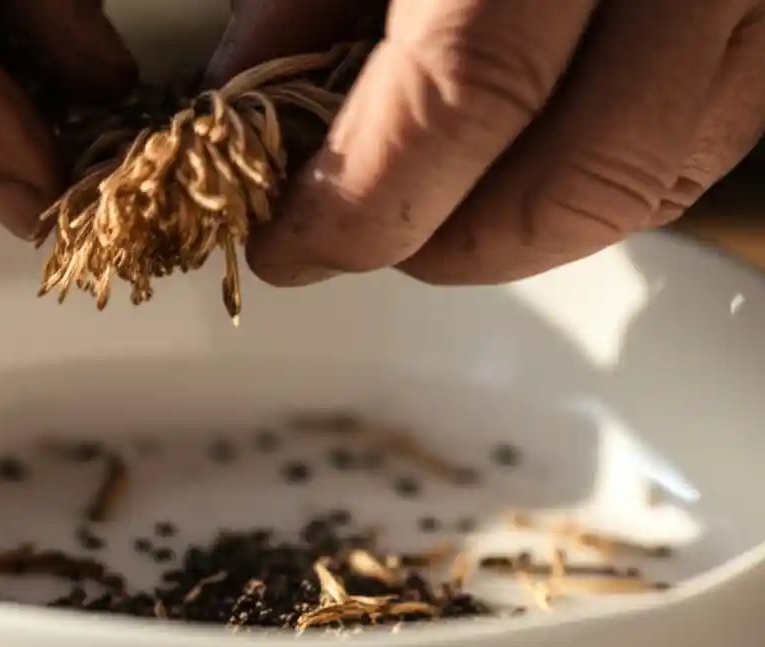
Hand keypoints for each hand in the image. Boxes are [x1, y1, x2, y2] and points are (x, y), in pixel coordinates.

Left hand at [208, 0, 764, 284]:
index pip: (464, 97)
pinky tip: (528, 168)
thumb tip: (246, 95)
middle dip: (443, 245)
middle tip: (357, 242)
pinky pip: (707, 141)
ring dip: (523, 230)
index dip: (363, 205)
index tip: (293, 243)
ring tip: (433, 216)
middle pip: (575, 174)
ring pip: (652, 178)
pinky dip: (606, 184)